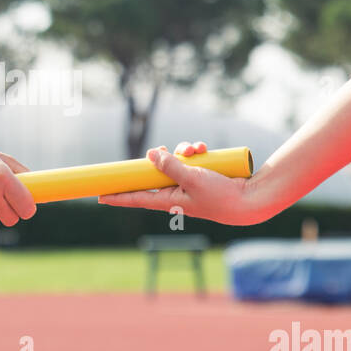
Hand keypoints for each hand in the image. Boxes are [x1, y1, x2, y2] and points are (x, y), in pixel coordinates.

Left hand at [97, 141, 274, 226]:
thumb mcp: (192, 178)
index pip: (137, 198)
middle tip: (161, 150)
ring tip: (196, 149)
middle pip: (156, 173)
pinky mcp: (202, 176)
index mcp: (169, 201)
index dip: (118, 195)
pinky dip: (196, 152)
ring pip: (175, 162)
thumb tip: (150, 154)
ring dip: (183, 152)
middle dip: (160, 158)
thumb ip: (170, 166)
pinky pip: (191, 160)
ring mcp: (189, 185)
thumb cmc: (220, 196)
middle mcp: (176, 194)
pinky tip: (203, 149)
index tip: (100, 195)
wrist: (250, 200)